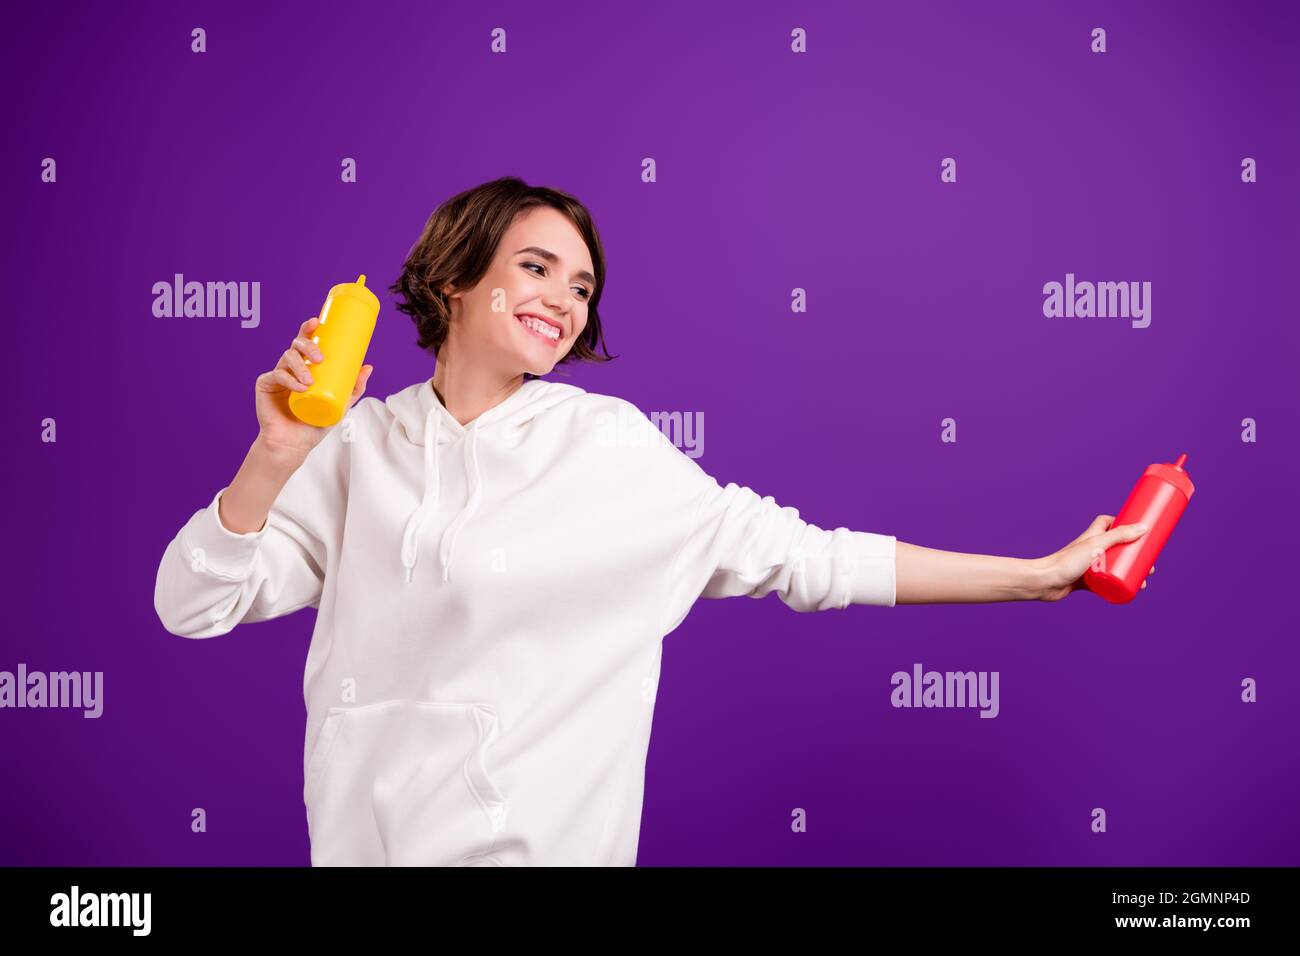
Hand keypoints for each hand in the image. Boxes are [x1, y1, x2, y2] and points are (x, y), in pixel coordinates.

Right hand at [254, 315, 373, 458]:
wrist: (293, 445)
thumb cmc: (314, 425)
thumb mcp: (340, 405)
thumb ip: (354, 388)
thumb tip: (368, 366)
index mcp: (305, 367)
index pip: (305, 343)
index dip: (308, 328)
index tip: (317, 322)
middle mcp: (290, 368)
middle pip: (295, 345)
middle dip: (307, 346)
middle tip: (319, 358)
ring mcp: (277, 375)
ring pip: (286, 357)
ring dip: (299, 366)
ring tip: (310, 381)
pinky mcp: (265, 385)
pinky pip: (276, 375)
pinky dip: (288, 379)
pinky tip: (299, 387)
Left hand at [1033, 514, 1154, 601]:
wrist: (1044, 582)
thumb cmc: (1067, 561)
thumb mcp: (1097, 545)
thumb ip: (1119, 536)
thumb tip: (1144, 527)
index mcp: (1092, 535)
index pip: (1107, 522)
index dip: (1123, 523)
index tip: (1140, 529)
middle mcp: (1090, 549)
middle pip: (1116, 547)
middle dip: (1133, 554)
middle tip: (1150, 563)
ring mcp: (1088, 565)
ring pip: (1113, 566)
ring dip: (1129, 572)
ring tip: (1144, 581)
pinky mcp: (1085, 581)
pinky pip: (1106, 582)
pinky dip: (1118, 585)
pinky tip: (1130, 591)